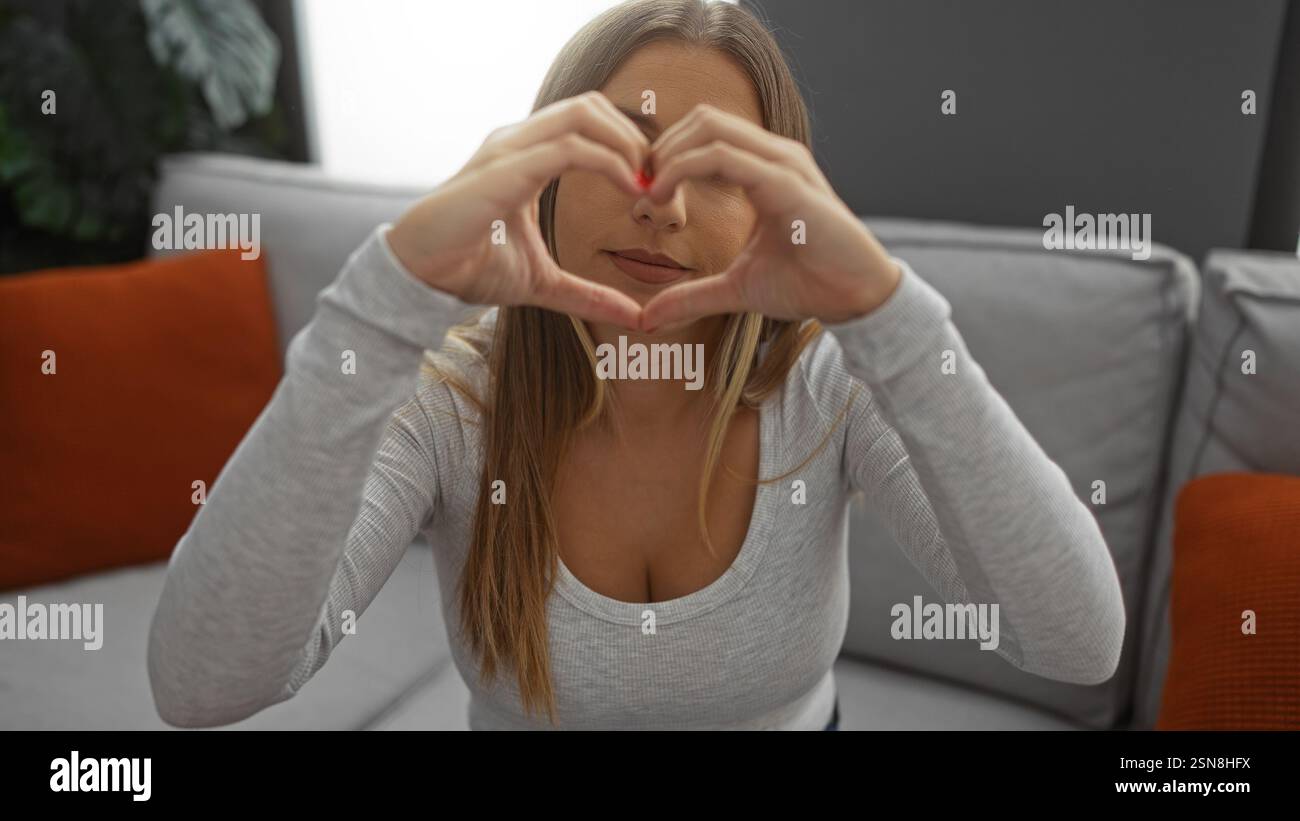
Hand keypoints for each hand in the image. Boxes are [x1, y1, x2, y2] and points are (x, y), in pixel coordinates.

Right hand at [387, 91, 649, 329]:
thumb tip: (634, 318)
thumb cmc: (470, 267)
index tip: (653, 186)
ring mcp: (511, 148)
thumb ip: (588, 295)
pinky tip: (630, 190)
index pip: (588, 120)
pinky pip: (570, 148)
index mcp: (526, 155)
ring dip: (627, 145)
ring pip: (585, 114)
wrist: (421, 275)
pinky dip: (609, 162)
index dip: (628, 145)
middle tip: (657, 182)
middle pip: (591, 105)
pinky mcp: (507, 168)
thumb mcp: (543, 283)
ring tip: (646, 186)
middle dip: (634, 138)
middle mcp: (519, 141)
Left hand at [639, 104, 902, 331]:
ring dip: (668, 156)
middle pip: (703, 119)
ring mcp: (782, 164)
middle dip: (662, 149)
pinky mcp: (786, 183)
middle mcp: (774, 156)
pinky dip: (684, 168)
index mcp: (765, 169)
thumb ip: (693, 296)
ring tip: (650, 195)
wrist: (855, 299)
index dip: (667, 156)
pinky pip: (724, 156)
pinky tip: (664, 197)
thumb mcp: (737, 290)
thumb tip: (648, 319)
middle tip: (640, 192)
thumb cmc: (808, 283)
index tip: (643, 197)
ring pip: (710, 128)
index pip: (706, 134)